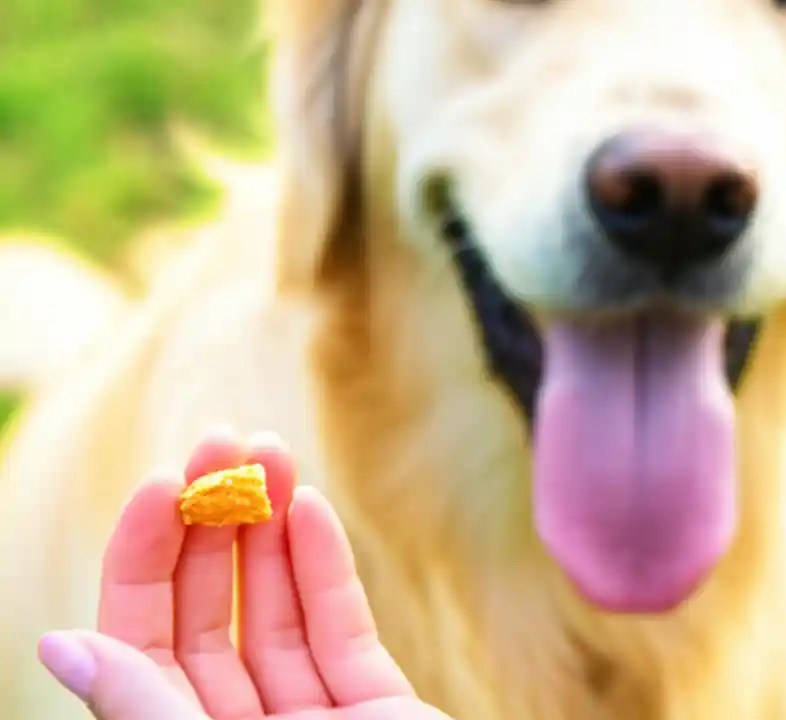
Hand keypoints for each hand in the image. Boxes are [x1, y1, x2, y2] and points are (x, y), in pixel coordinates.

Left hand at [37, 429, 450, 719]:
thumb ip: (147, 714)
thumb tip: (59, 646)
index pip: (141, 641)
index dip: (143, 558)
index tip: (161, 482)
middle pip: (207, 615)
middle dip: (211, 524)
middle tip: (224, 441)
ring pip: (275, 613)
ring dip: (272, 530)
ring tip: (270, 454)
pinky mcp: (375, 711)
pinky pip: (341, 632)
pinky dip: (326, 571)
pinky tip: (311, 511)